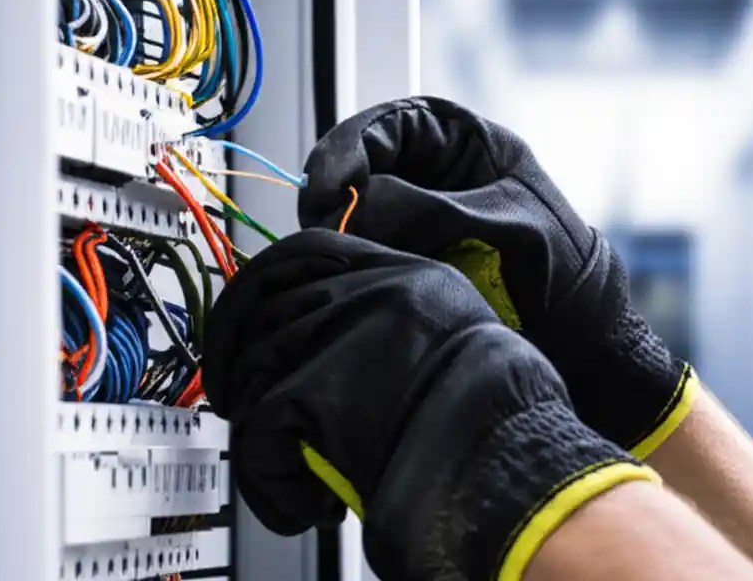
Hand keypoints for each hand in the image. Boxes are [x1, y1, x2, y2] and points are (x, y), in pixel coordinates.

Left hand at [202, 230, 657, 579]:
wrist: (517, 471)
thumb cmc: (499, 421)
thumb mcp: (454, 335)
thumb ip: (389, 319)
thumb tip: (316, 331)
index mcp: (407, 272)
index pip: (302, 251)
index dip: (253, 293)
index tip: (236, 328)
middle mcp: (374, 291)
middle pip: (263, 307)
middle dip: (235, 360)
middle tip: (235, 400)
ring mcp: (345, 334)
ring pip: (255, 372)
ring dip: (262, 432)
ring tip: (295, 466)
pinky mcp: (318, 389)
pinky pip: (259, 433)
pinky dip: (270, 479)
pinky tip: (305, 501)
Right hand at [299, 96, 696, 455]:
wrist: (584, 340)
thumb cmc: (563, 270)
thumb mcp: (505, 226)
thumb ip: (433, 208)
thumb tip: (356, 202)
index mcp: (467, 142)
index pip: (390, 123)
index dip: (348, 147)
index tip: (325, 186)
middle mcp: (437, 172)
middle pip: (363, 164)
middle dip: (336, 191)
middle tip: (318, 225)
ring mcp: (422, 215)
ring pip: (358, 207)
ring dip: (340, 227)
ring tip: (334, 254)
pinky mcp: (412, 258)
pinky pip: (369, 248)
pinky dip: (355, 257)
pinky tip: (353, 274)